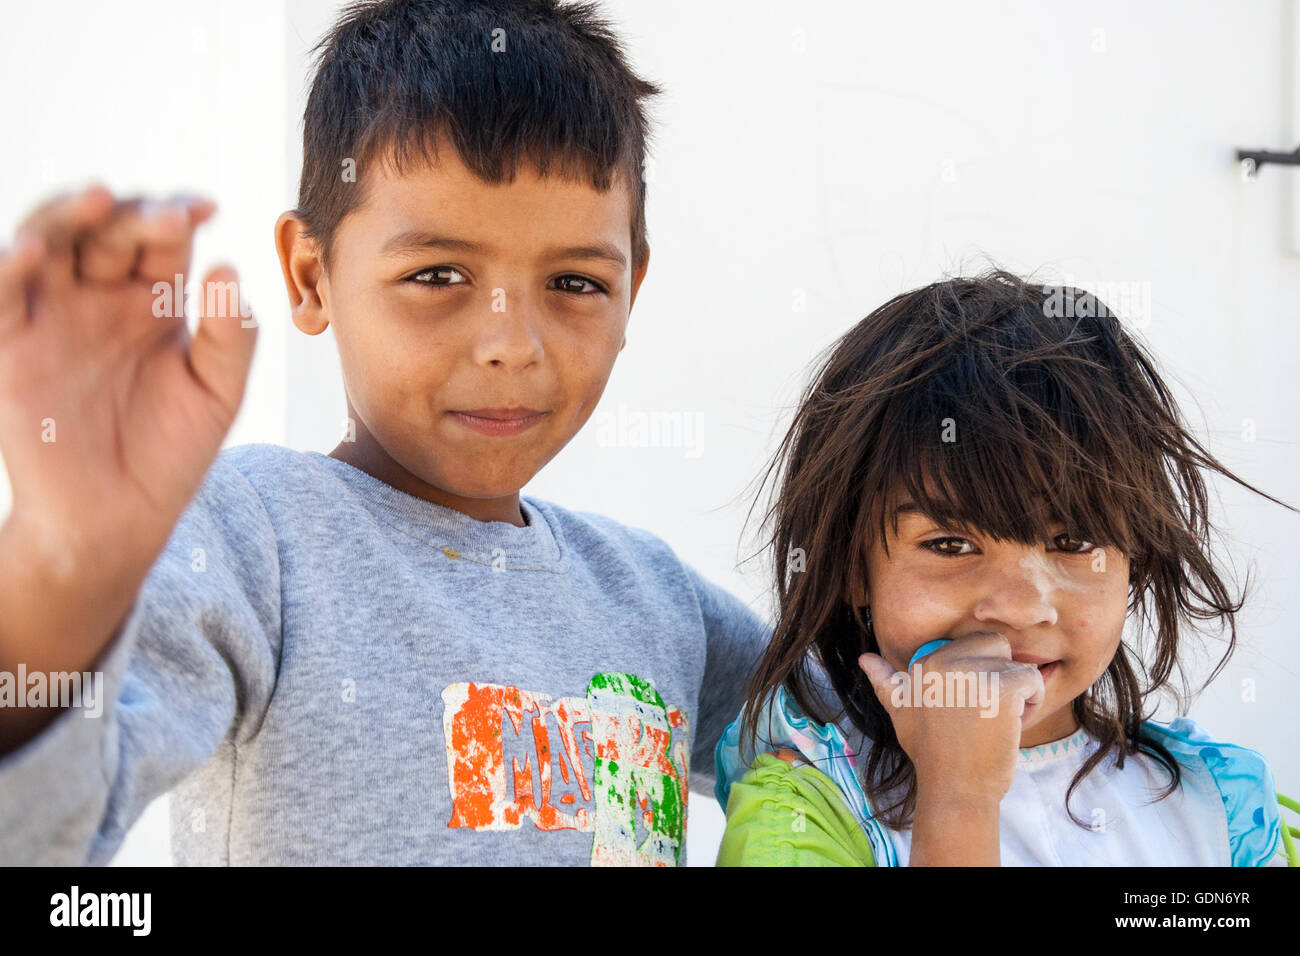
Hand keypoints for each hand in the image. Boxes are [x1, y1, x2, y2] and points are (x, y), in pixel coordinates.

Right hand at [0, 183, 256, 573]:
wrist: (120, 519)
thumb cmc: (171, 454)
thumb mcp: (217, 393)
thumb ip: (231, 336)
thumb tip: (226, 267)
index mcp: (154, 301)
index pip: (162, 241)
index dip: (179, 216)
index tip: (205, 207)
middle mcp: (100, 298)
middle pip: (106, 231)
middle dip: (134, 214)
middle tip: (166, 216)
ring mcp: (53, 318)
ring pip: (49, 243)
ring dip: (67, 215)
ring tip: (98, 198)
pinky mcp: (12, 347)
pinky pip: (3, 297)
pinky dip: (10, 268)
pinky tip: (33, 251)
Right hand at [858, 632, 1042, 805]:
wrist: (955, 788)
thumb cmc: (931, 753)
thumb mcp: (901, 712)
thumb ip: (886, 682)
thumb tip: (864, 659)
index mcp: (926, 661)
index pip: (971, 644)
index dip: (979, 673)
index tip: (970, 707)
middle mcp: (947, 659)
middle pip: (996, 644)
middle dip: (1002, 673)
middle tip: (990, 710)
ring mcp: (975, 673)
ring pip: (1018, 664)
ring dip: (1019, 693)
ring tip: (1000, 722)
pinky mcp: (1002, 689)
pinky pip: (1033, 681)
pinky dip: (1032, 704)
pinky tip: (1014, 726)